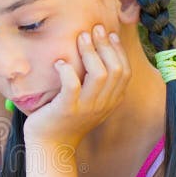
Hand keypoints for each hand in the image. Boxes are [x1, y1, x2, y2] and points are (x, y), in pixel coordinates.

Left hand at [23, 25, 130, 146]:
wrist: (50, 147)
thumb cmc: (66, 119)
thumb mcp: (89, 102)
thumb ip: (96, 84)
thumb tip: (96, 52)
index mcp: (111, 101)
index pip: (125, 71)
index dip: (118, 50)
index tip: (109, 34)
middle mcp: (102, 104)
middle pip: (115, 69)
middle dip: (106, 45)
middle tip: (94, 29)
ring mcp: (86, 108)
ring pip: (99, 75)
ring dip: (90, 53)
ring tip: (81, 38)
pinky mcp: (66, 110)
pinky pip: (72, 86)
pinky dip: (67, 70)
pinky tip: (59, 63)